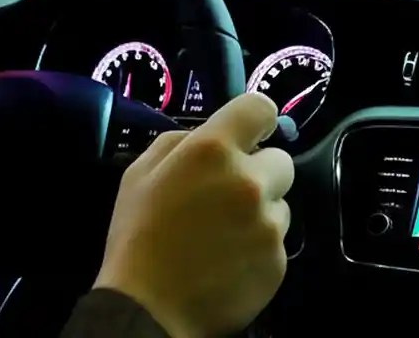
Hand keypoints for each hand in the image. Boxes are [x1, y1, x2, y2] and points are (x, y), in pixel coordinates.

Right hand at [94, 93, 293, 336]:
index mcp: (212, 150)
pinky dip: (259, 247)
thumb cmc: (137, 238)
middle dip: (258, 172)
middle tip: (227, 195)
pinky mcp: (279, 260)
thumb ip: (178, 141)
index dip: (255, 120)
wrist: (148, 310)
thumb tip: (207, 133)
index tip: (248, 135)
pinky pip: (278, 240)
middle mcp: (249, 181)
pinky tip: (228, 259)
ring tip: (223, 234)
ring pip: (281, 203)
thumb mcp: (140, 173)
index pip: (261, 108)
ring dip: (260, 211)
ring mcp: (269, 223)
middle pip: (280, 159)